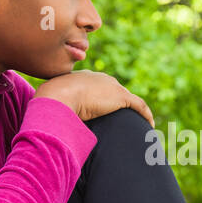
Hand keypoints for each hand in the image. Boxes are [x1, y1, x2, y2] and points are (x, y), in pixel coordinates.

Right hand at [34, 71, 154, 126]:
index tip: (108, 113)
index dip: (105, 101)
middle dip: (122, 104)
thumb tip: (51, 124)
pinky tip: (150, 125)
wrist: (58, 95)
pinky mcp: (120, 97)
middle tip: (125, 119)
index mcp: (85, 78)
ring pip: (129, 99)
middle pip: (116, 92)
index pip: (100, 88)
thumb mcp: (54, 104)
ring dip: (135, 112)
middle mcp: (101, 79)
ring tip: (140, 124)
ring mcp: (112, 86)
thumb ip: (57, 110)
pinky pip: (139, 105)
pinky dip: (145, 114)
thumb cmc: (51, 102)